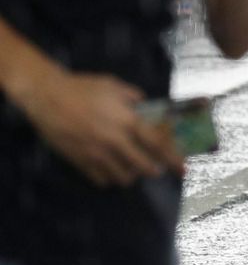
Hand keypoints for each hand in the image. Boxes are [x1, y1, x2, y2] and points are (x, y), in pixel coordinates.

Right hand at [19, 70, 184, 186]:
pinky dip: (109, 178)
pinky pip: (100, 179)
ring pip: (122, 176)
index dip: (173, 158)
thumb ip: (133, 97)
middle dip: (154, 170)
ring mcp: (96, 153)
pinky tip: (110, 170)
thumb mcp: (114, 86)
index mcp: (127, 120)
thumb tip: (145, 105)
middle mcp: (115, 140)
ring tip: (132, 169)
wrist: (47, 96)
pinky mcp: (79, 161)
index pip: (157, 144)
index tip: (183, 168)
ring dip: (131, 175)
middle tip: (158, 170)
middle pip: (143, 165)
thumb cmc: (83, 87)